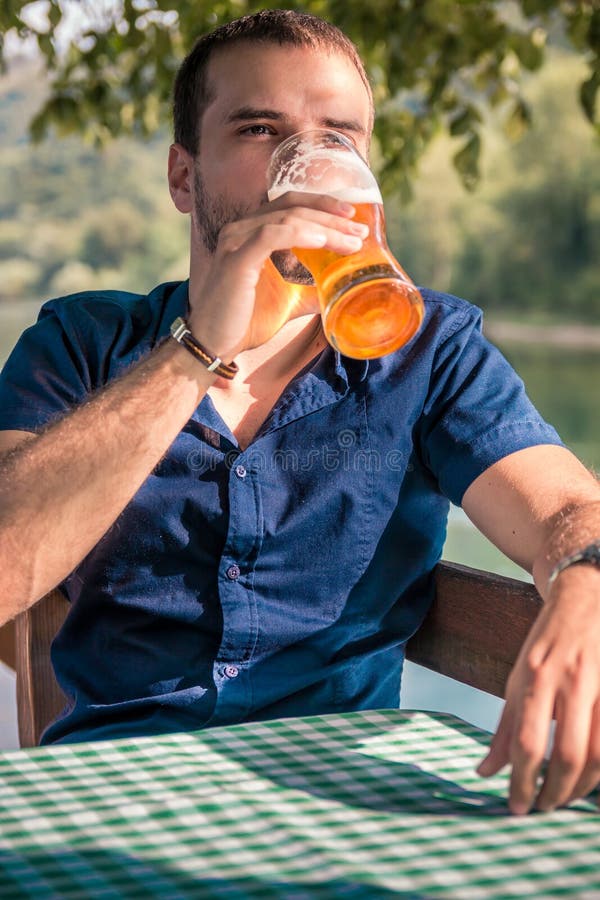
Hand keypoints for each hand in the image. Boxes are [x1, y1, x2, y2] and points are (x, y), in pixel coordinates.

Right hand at [188, 192, 368, 360]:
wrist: (213, 345)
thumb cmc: (244, 323)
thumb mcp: (288, 301)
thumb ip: (311, 290)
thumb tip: (342, 290)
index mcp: (250, 233)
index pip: (290, 205)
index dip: (322, 205)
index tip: (353, 219)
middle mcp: (240, 230)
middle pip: (292, 206)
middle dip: (331, 215)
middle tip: (361, 230)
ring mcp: (236, 241)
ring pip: (287, 219)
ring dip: (325, 227)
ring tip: (351, 242)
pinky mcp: (236, 259)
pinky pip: (272, 235)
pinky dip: (301, 234)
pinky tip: (323, 241)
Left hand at [477, 565, 599, 813]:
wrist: (587, 598)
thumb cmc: (547, 643)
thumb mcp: (516, 676)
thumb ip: (504, 727)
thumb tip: (485, 772)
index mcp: (535, 676)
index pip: (526, 741)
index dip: (520, 781)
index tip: (515, 806)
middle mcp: (569, 680)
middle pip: (566, 754)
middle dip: (554, 792)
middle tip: (542, 809)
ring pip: (598, 755)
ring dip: (581, 788)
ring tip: (564, 798)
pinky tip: (589, 778)